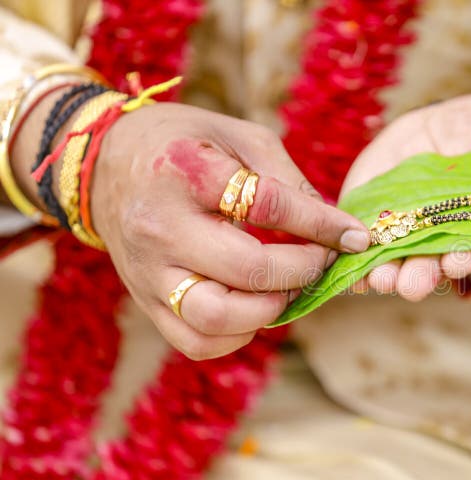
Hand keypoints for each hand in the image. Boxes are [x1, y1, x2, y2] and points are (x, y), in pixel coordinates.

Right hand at [88, 102, 369, 358]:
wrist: (104, 163)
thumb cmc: (183, 144)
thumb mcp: (238, 137)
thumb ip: (286, 179)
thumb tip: (335, 227)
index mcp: (186, 171)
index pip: (268, 206)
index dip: (323, 224)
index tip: (355, 237)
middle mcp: (160, 226)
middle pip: (246, 271)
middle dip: (302, 271)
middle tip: (322, 261)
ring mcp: (147, 270)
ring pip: (215, 318)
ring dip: (270, 309)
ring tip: (289, 287)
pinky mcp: (144, 301)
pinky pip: (195, 341)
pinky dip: (238, 336)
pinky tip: (256, 307)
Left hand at [343, 93, 470, 300]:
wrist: (440, 123)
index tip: (462, 259)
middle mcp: (455, 242)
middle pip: (440, 263)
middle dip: (426, 274)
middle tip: (412, 284)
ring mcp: (416, 238)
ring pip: (404, 263)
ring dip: (391, 275)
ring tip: (380, 280)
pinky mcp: (382, 228)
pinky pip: (369, 250)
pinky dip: (357, 263)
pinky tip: (348, 272)